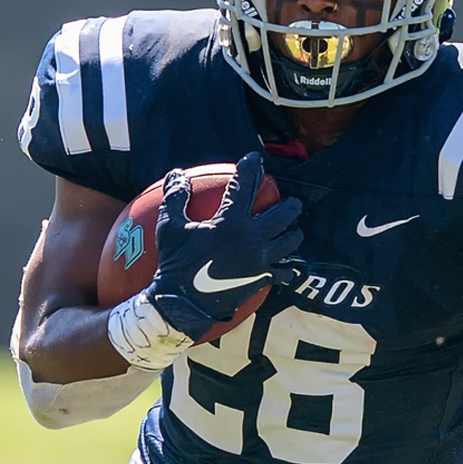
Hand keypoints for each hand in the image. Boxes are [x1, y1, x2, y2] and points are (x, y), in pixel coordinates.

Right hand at [148, 152, 302, 338]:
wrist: (184, 304)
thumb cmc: (175, 264)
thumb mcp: (169, 227)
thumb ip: (175, 198)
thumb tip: (176, 175)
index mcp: (231, 222)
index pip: (246, 186)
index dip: (251, 169)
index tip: (254, 159)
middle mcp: (253, 238)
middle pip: (284, 215)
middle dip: (290, 206)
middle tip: (291, 203)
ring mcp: (261, 261)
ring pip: (290, 243)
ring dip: (292, 235)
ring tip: (292, 232)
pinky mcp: (263, 280)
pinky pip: (285, 272)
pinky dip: (287, 268)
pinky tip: (285, 267)